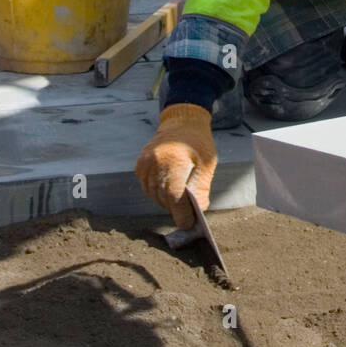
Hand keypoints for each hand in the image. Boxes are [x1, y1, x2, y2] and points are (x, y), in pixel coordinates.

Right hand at [135, 104, 216, 228]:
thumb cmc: (198, 143)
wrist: (182, 122)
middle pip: (163, 197)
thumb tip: (198, 211)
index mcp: (174, 161)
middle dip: (176, 208)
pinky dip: (157, 192)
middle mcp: (155, 162)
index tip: (187, 224)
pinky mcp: (139, 165)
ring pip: (153, 194)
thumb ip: (202, 188)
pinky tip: (168, 187)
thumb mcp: (207, 164)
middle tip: (187, 214)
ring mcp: (144, 164)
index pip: (174, 195)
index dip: (181, 213)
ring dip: (166, 201)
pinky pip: (147, 187)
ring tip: (180, 198)